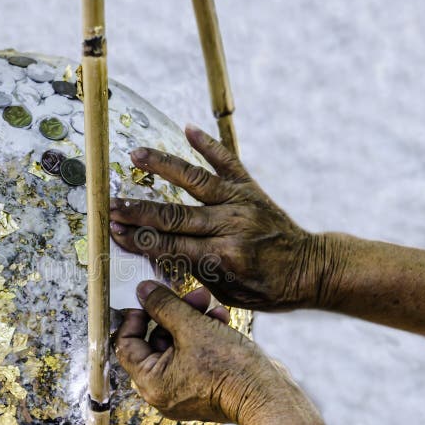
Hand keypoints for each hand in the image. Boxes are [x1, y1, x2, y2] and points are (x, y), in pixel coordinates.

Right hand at [109, 124, 328, 310]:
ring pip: (195, 180)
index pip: (171, 245)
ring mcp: (242, 202)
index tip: (114, 230)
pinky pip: (227, 162)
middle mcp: (232, 224)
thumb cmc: (268, 288)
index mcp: (225, 256)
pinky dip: (208, 145)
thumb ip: (196, 272)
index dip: (139, 239)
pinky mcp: (251, 188)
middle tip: (111, 203)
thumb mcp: (230, 295)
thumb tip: (159, 252)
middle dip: (139, 209)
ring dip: (163, 166)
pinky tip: (188, 129)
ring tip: (136, 155)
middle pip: (175, 214)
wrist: (312, 268)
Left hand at [114, 280, 293, 424]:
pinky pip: (192, 356)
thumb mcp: (192, 327)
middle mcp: (161, 391)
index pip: (125, 344)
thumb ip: (163, 306)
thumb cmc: (229, 368)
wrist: (269, 398)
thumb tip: (143, 291)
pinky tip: (220, 319)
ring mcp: (182, 391)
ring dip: (192, 320)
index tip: (149, 298)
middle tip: (192, 295)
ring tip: (210, 304)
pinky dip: (203, 336)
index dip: (135, 316)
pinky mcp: (202, 388)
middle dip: (174, 313)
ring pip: (176, 346)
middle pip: (154, 342)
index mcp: (150, 382)